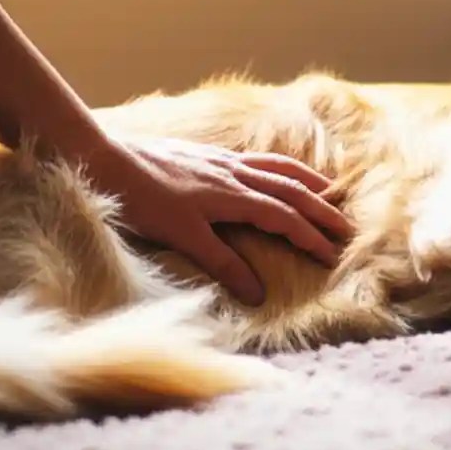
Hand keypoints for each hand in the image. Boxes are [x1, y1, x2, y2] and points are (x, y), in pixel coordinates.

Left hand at [77, 136, 353, 305]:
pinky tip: (278, 173)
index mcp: (234, 195)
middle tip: (347, 228)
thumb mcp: (183, 236)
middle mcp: (236, 174)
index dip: (310, 237)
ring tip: (329, 192)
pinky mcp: (209, 155)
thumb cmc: (141, 199)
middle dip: (323, 210)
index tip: (332, 256)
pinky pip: (259, 159)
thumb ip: (223, 263)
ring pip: (278, 169)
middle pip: (292, 191)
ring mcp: (223, 161)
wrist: (103, 156)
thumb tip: (258, 294)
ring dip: (308, 182)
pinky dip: (281, 167)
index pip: (285, 218)